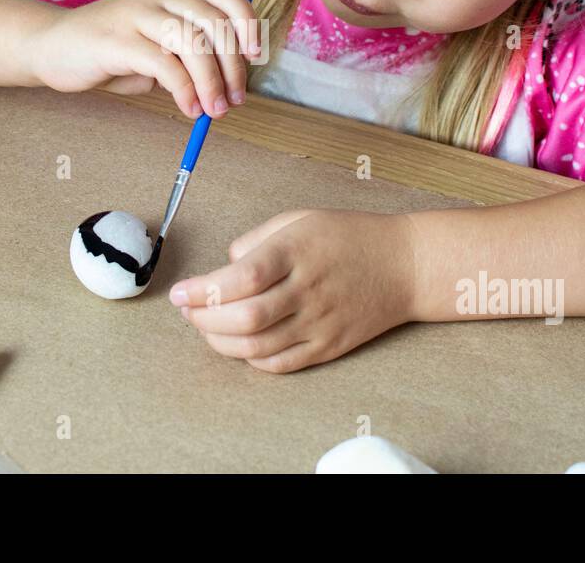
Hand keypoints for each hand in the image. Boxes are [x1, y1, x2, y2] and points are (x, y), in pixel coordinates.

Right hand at [29, 0, 260, 118]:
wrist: (51, 47)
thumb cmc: (110, 51)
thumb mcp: (157, 47)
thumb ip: (189, 55)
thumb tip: (228, 83)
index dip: (248, 23)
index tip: (254, 57)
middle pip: (215, 23)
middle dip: (233, 66)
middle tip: (235, 100)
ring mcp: (136, 13)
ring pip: (194, 43)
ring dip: (212, 82)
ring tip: (213, 110)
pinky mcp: (116, 39)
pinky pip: (164, 64)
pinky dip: (184, 90)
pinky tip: (188, 109)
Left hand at [169, 209, 419, 373]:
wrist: (405, 265)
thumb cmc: (349, 236)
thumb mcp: (300, 219)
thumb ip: (257, 240)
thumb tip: (224, 266)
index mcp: (296, 251)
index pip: (241, 278)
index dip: (203, 290)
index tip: (179, 294)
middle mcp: (308, 289)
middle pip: (245, 318)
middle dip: (205, 320)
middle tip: (189, 312)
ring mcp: (320, 322)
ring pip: (258, 347)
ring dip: (221, 343)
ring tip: (207, 329)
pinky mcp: (329, 346)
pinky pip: (281, 364)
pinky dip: (252, 359)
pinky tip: (241, 345)